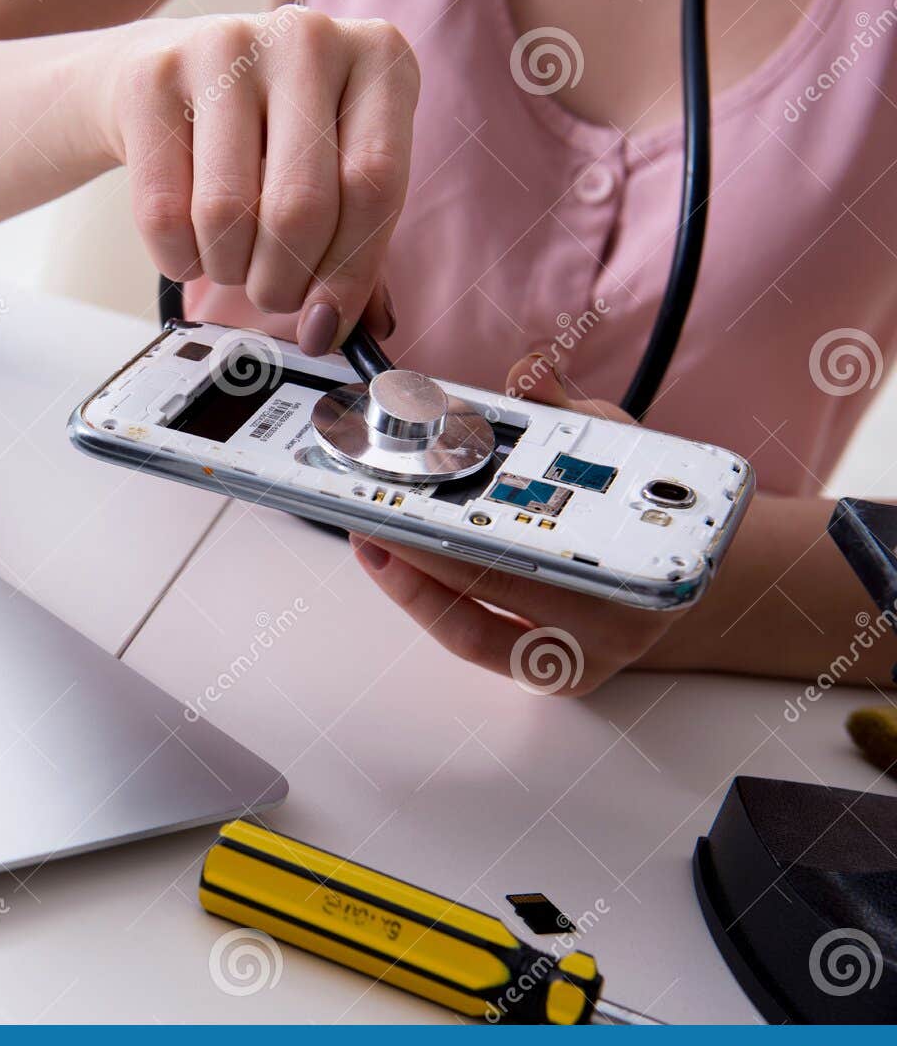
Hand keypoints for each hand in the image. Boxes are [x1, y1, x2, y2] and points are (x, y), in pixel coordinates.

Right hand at [92, 7, 417, 354]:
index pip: (375, 185)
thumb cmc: (267, 134)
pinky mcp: (152, 76)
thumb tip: (363, 331)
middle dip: (281, 283)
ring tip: (230, 259)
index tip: (325, 326)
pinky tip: (189, 243)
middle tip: (271, 295)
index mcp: (379, 58)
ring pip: (227, 214)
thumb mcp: (333, 173)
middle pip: (300, 207)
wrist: (167, 77)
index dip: (349, 274)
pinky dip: (178, 257)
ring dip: (226, 270)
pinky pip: (163, 213)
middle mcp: (307, 38)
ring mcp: (225, 47)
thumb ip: (358, 248)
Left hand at [351, 354, 686, 695]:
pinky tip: (392, 561)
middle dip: (418, 553)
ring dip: (408, 585)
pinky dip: (426, 602)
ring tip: (367, 535)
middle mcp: (610, 630)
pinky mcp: (543, 676)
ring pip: (470, 632)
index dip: (474, 520)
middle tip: (366, 512)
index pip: (538, 548)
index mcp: (643, 569)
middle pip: (493, 595)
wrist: (679, 582)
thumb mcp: (620, 450)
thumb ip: (567, 410)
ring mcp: (573, 662)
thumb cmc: (640, 510)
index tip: (415, 486)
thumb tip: (527, 369)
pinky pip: (470, 640)